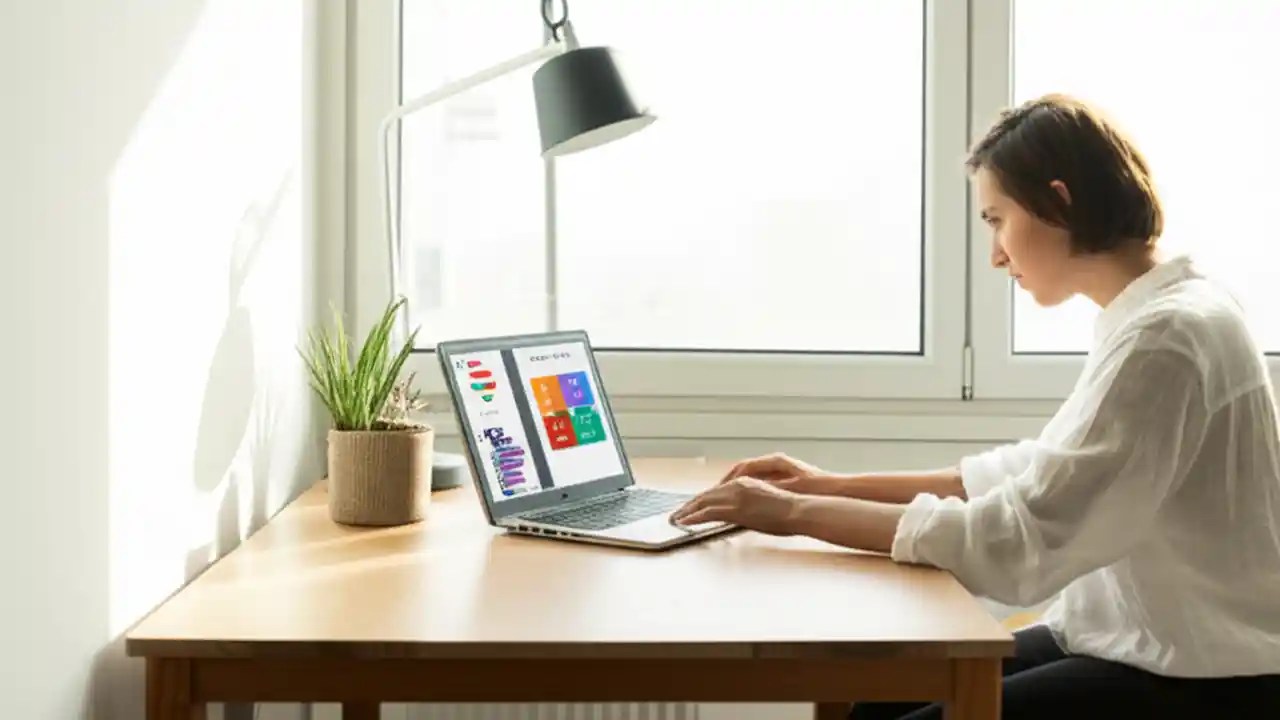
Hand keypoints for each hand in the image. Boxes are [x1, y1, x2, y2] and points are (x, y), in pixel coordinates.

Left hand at [670, 476, 801, 535]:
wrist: (799, 510)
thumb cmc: (790, 510)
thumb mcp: (768, 502)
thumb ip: (752, 504)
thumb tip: (745, 513)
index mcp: (746, 483)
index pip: (718, 490)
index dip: (704, 499)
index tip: (694, 505)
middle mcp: (738, 485)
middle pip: (707, 494)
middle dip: (691, 504)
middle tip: (679, 512)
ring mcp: (735, 495)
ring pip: (703, 501)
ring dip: (688, 510)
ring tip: (677, 517)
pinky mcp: (734, 508)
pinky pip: (707, 512)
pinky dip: (692, 517)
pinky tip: (683, 522)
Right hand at [720, 453, 830, 494]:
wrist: (837, 489)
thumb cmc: (816, 487)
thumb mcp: (789, 489)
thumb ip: (767, 489)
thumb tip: (747, 491)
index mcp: (775, 461)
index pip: (743, 467)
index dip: (728, 479)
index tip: (717, 490)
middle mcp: (775, 462)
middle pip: (744, 470)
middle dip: (728, 482)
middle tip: (715, 495)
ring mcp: (780, 469)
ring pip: (751, 475)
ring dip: (737, 486)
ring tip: (725, 499)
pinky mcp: (784, 478)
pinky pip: (760, 482)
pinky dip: (749, 490)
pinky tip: (744, 502)